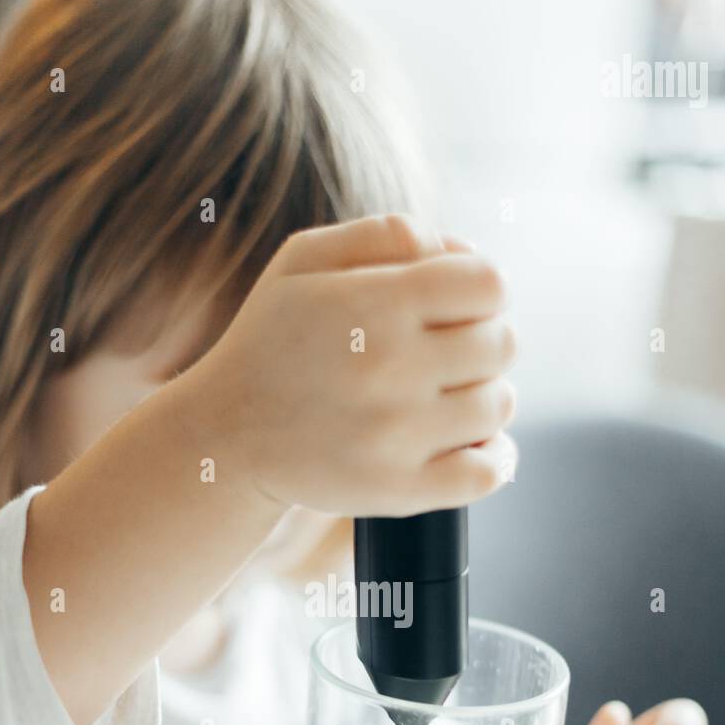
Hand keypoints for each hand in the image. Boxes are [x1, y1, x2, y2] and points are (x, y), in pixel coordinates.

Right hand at [188, 213, 516, 514]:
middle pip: (501, 344)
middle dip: (483, 341)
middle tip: (449, 355)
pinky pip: (487, 473)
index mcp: (375, 304)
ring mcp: (397, 435)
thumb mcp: (303, 261)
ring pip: (498, 405)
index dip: (482, 290)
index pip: (489, 284)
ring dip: (483, 398)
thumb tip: (459, 251)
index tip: (460, 308)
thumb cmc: (271, 342)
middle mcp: (391, 368)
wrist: (223, 437)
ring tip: (446, 398)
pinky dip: (495, 459)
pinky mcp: (398, 490)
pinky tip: (472, 445)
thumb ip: (384, 234)